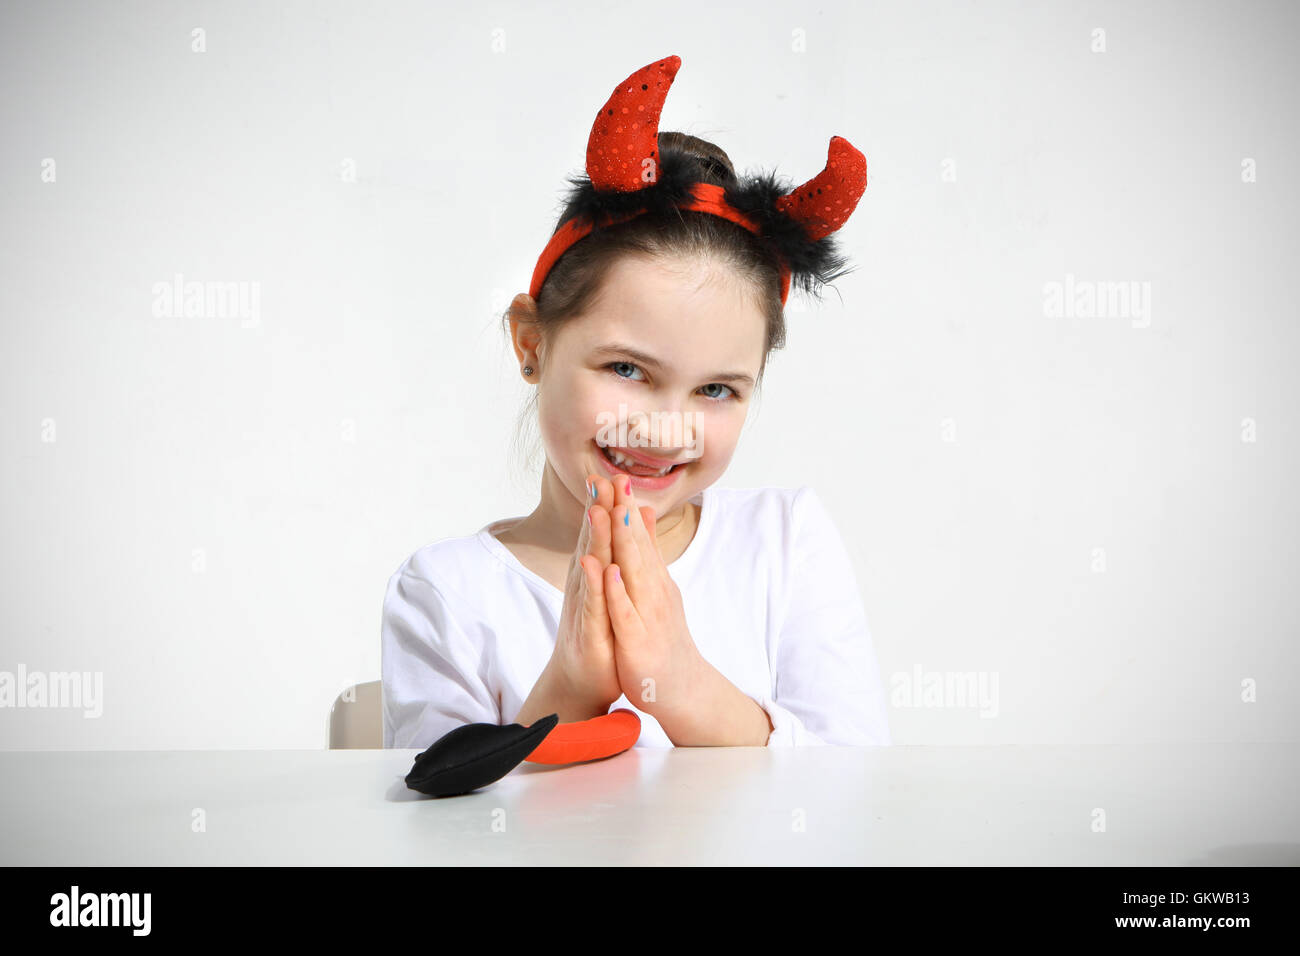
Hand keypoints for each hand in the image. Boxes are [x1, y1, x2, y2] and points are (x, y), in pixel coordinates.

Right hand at [548, 474, 622, 712]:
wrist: (581, 682)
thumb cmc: (599, 636)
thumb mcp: (611, 594)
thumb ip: (614, 560)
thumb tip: (620, 529)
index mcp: (596, 576)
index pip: (603, 535)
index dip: (607, 505)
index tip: (614, 473)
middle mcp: (587, 587)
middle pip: (593, 542)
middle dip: (598, 510)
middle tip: (601, 477)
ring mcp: (585, 607)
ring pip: (590, 567)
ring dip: (593, 539)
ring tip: (596, 510)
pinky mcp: (588, 631)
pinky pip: (591, 604)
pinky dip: (593, 585)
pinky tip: (593, 566)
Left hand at [604, 476, 707, 717]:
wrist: (680, 686)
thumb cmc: (664, 635)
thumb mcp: (656, 588)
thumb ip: (649, 551)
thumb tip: (644, 512)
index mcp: (653, 579)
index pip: (640, 537)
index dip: (626, 506)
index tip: (616, 474)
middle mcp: (653, 591)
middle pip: (637, 547)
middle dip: (624, 513)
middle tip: (615, 479)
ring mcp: (647, 614)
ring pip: (633, 574)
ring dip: (624, 543)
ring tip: (614, 513)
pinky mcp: (638, 641)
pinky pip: (626, 613)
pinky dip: (618, 592)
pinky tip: (609, 571)